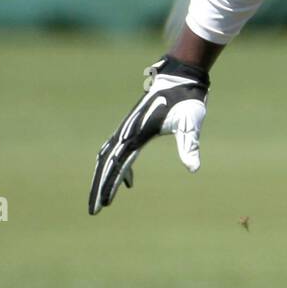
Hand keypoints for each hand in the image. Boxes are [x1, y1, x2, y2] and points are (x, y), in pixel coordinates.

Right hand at [88, 55, 209, 214]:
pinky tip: (129, 182)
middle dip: (98, 187)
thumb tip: (193, 169)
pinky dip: (117, 167)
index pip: (118, 165)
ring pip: (107, 157)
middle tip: (93, 211)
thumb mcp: (191, 122)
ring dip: (102, 178)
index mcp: (138, 133)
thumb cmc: (187, 99)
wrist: (180, 76)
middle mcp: (127, 131)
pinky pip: (116, 150)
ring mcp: (127, 128)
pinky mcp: (132, 126)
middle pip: (105, 164)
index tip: (105, 204)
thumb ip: (190, 145)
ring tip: (102, 200)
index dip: (109, 185)